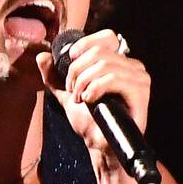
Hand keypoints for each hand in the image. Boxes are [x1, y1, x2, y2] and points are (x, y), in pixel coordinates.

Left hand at [35, 29, 150, 162]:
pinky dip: (95, 88)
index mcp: (119, 63)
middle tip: (72, 90)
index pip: (107, 37)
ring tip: (79, 99)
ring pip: (105, 65)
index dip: (86, 44)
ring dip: (84, 82)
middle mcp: (132, 67)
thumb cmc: (90, 122)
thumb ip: (54, 76)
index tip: (71, 59)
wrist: (99, 146)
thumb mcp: (67, 95)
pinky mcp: (140, 92)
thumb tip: (42, 56)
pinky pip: (113, 79)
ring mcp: (139, 79)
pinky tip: (89, 100)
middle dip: (78, 71)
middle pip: (100, 52)